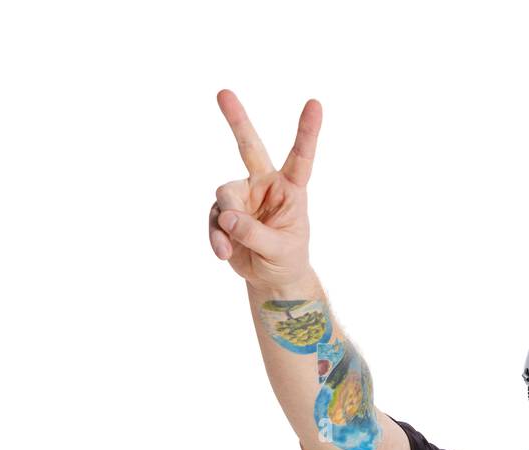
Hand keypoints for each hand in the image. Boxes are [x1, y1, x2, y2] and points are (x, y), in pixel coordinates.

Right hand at [208, 89, 319, 293]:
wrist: (271, 277)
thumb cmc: (287, 258)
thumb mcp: (280, 249)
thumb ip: (255, 233)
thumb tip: (227, 216)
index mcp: (290, 189)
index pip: (300, 158)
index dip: (307, 132)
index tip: (315, 104)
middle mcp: (265, 185)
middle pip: (249, 147)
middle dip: (237, 120)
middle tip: (223, 92)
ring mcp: (242, 197)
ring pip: (225, 196)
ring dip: (226, 223)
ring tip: (232, 245)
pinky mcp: (223, 211)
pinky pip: (213, 219)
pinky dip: (216, 237)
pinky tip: (224, 252)